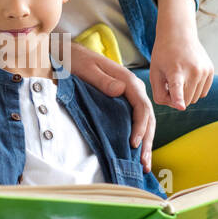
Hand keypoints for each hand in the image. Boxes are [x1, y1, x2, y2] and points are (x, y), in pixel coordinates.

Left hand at [67, 40, 155, 172]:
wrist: (70, 54)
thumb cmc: (77, 61)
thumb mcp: (87, 68)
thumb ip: (103, 80)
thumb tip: (120, 90)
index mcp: (127, 80)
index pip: (141, 106)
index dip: (140, 127)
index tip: (134, 144)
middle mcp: (132, 89)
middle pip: (147, 117)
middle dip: (147, 141)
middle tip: (144, 163)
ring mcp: (129, 96)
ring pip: (144, 122)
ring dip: (145, 143)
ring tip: (144, 164)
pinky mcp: (123, 102)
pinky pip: (135, 121)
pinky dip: (138, 137)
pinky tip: (136, 153)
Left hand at [149, 0, 213, 110]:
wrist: (179, 35)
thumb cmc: (163, 55)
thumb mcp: (154, 73)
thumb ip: (159, 94)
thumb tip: (177, 106)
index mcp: (175, 71)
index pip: (177, 88)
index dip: (178, 99)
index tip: (180, 107)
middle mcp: (192, 71)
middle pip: (185, 101)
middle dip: (176, 99)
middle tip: (169, 85)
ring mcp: (204, 71)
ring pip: (195, 99)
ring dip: (186, 94)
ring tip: (178, 79)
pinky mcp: (210, 71)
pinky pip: (203, 93)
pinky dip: (194, 90)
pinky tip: (187, 78)